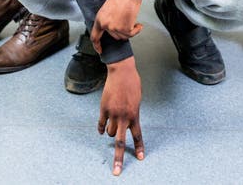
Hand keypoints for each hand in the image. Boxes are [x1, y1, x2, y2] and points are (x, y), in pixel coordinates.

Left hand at [91, 0, 149, 53]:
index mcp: (99, 18)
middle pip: (114, 37)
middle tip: (125, 19)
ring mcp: (114, 27)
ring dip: (129, 29)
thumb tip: (113, 30)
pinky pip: (132, 34)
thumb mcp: (109, 8)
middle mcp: (105, 24)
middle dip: (122, 30)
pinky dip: (137, 29)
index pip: (95, 37)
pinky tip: (138, 24)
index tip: (100, 50)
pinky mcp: (124, 28)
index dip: (97, 46)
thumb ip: (108, 20)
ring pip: (123, 36)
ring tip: (130, 17)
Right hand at [98, 57, 144, 175]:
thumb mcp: (137, 101)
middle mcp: (123, 116)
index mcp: (134, 115)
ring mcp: (112, 113)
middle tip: (117, 172)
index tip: (141, 159)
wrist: (121, 71)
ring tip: (112, 127)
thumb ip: (133, 114)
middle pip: (119, 142)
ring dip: (111, 132)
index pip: (138, 135)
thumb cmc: (132, 84)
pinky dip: (101, 127)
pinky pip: (100, 124)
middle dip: (118, 159)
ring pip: (109, 133)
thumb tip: (127, 123)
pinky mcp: (103, 108)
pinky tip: (101, 129)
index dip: (139, 148)